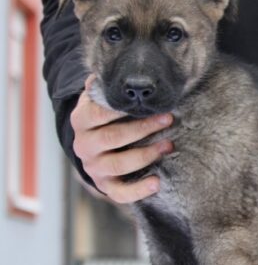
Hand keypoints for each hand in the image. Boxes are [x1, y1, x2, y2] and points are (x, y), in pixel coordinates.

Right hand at [71, 76, 173, 202]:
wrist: (96, 149)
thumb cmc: (107, 119)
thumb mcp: (102, 101)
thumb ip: (104, 88)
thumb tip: (103, 71)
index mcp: (82, 120)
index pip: (99, 112)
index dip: (124, 108)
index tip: (147, 102)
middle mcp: (84, 145)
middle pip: (113, 137)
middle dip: (143, 128)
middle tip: (169, 119)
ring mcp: (94, 167)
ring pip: (118, 165)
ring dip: (146, 155)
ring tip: (168, 146)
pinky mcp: (105, 186)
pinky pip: (119, 193)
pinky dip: (138, 190)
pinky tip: (157, 183)